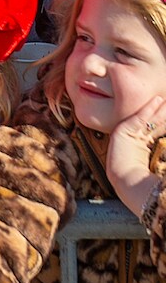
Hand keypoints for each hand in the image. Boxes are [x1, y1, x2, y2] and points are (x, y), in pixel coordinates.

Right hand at [107, 96, 165, 216]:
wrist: (130, 184)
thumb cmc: (145, 178)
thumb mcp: (160, 157)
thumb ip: (163, 139)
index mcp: (144, 147)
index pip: (158, 128)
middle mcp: (135, 140)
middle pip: (153, 122)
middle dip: (163, 111)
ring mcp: (127, 136)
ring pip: (146, 119)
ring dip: (157, 107)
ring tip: (165, 98)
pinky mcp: (120, 133)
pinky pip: (137, 119)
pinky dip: (147, 109)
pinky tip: (157, 100)